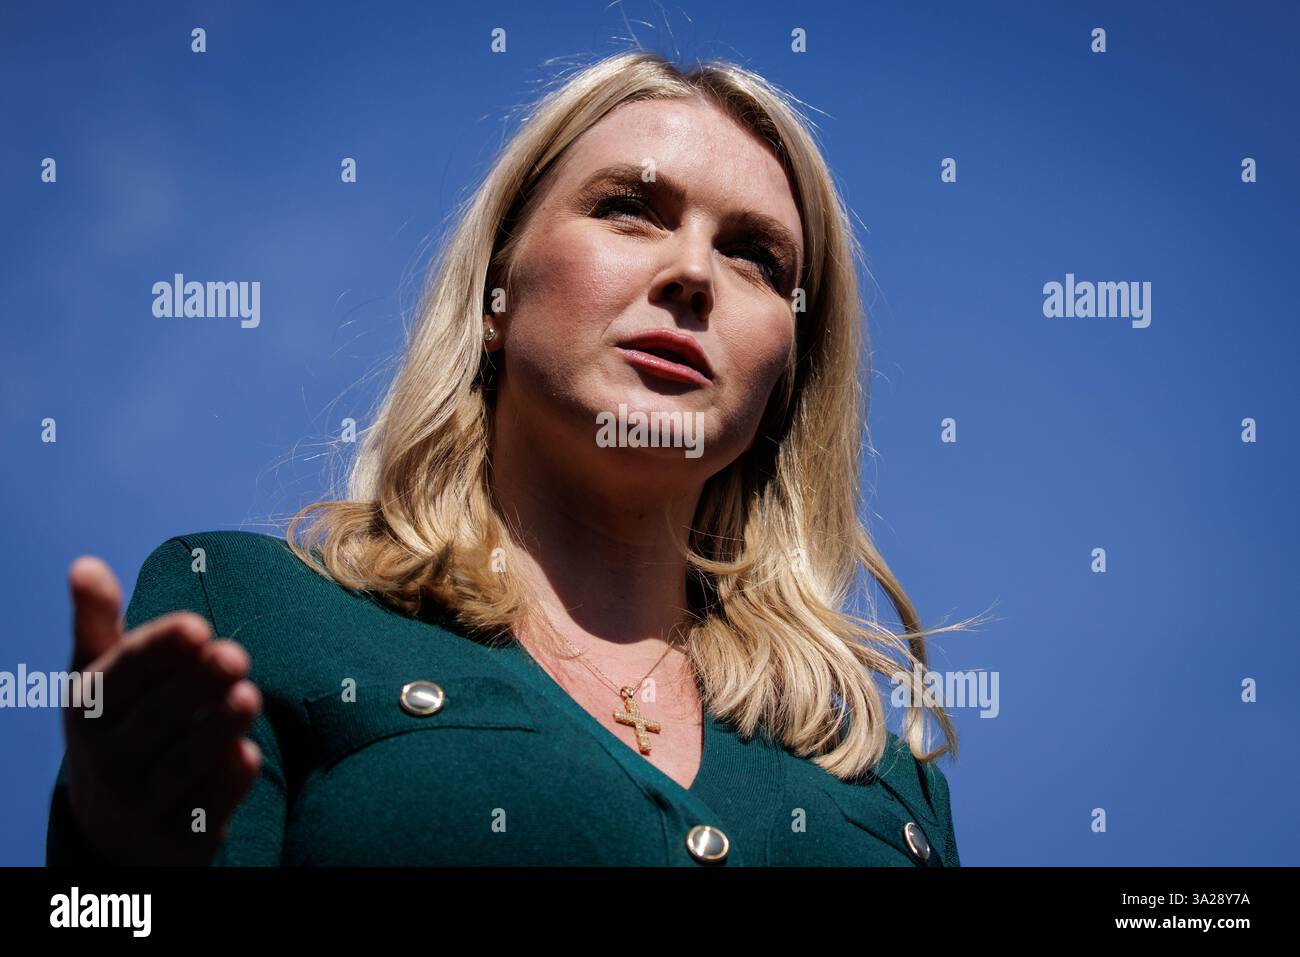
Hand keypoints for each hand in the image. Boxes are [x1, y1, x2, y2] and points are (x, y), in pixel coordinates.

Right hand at [61, 555, 262, 864]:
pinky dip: (224, 784)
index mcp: (91, 708)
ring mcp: (142, 800)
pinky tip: (247, 756)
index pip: (123, 675)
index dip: (158, 651)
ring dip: (216, 730)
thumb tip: (85, 563)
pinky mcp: (179, 833)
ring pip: (182, 763)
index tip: (196, 625)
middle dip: (195, 686)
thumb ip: (99, 623)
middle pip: (155, 718)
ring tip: (249, 696)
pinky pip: (204, 808)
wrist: (117, 828)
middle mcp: (109, 757)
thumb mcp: (100, 678)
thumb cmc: (119, 727)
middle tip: (235, 655)